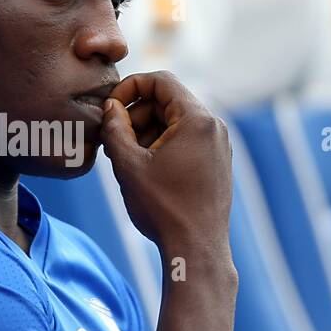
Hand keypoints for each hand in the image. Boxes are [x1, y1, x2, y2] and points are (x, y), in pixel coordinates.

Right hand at [100, 71, 233, 251]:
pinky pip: (187, 139)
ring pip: (176, 122)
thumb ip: (115, 128)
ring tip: (126, 158)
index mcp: (197, 119)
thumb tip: (111, 108)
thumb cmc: (163, 208)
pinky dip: (163, 145)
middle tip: (114, 139)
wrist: (196, 249)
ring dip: (147, 131)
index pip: (161, 80)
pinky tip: (145, 170)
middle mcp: (214, 127)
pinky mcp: (217, 162)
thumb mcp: (127, 165)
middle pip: (168, 101)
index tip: (111, 108)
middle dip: (136, 114)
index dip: (130, 87)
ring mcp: (219, 145)